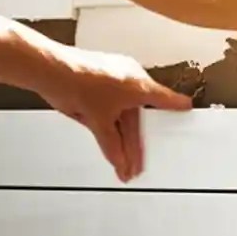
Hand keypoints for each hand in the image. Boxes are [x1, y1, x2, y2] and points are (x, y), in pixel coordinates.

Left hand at [37, 47, 192, 181]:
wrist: (50, 69)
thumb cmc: (77, 82)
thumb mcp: (99, 122)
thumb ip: (111, 145)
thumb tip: (119, 161)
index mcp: (138, 85)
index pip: (164, 100)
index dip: (176, 106)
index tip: (187, 107)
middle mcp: (130, 78)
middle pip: (137, 119)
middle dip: (134, 145)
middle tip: (133, 166)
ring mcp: (114, 77)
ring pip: (123, 115)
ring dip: (121, 138)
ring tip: (118, 158)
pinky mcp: (98, 79)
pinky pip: (112, 106)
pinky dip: (111, 123)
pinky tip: (107, 138)